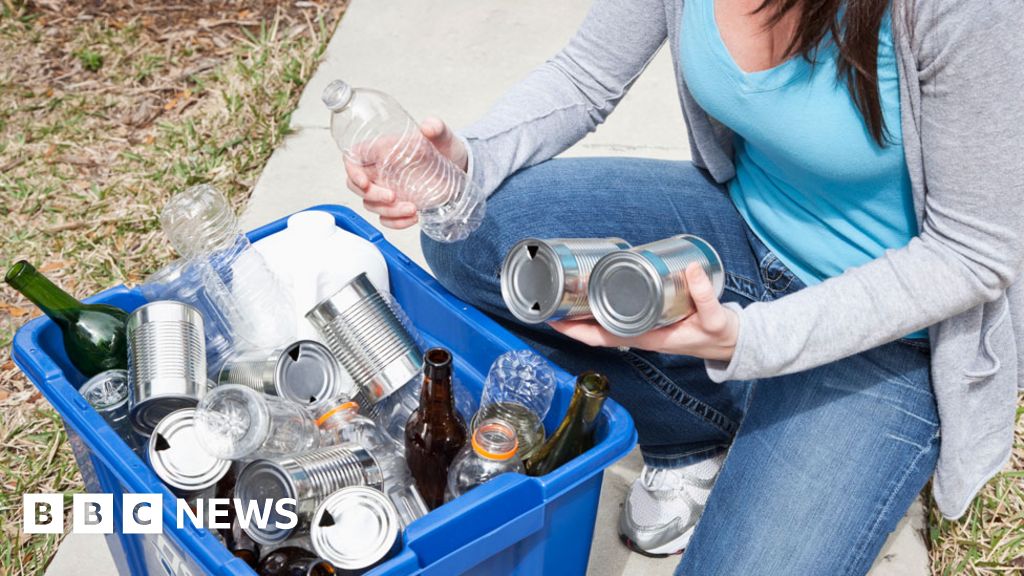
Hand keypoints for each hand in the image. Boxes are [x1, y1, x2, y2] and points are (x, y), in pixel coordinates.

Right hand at [344, 117, 468, 229]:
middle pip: (356, 186)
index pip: (353, 158)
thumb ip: (436, 128)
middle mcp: (380, 170)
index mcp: (383, 149)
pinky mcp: (398, 205)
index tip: (364, 182)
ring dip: (389, 211)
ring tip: (413, 208)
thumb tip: (429, 126)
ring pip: (371, 205)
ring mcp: (387, 188)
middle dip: (371, 195)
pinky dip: (397, 223)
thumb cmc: (444, 148)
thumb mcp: (442, 135)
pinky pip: (386, 220)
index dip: (351, 171)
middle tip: (393, 197)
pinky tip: (414, 218)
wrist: (459, 168)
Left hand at [550, 263, 738, 360]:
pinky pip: (617, 313)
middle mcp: (639, 334)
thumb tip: (691, 268)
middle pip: (594, 330)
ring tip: (564, 290)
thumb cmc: (719, 335)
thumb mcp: (715, 318)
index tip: (554, 320)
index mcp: (647, 338)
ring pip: (603, 321)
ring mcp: (642, 327)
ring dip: (582, 310)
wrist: (731, 341)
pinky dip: (600, 304)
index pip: (602, 339)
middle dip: (570, 318)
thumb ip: (705, 295)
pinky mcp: (649, 318)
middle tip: (550, 297)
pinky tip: (593, 288)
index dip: (576, 331)